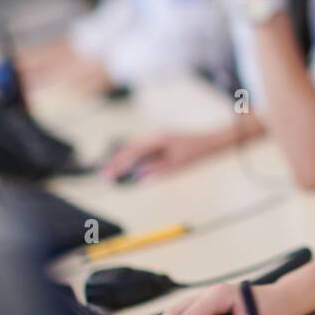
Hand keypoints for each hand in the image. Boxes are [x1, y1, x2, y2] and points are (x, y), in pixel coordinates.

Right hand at [100, 132, 221, 180]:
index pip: (132, 153)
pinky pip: (143, 149)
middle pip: (130, 148)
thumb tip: (139, 177)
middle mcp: (154, 136)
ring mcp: (157, 138)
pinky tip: (130, 166)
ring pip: (135, 148)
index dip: (118, 165)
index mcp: (156, 140)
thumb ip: (156, 170)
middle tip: (104, 174)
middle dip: (116, 161)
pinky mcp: (161, 142)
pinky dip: (134, 158)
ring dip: (124, 159)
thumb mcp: (175, 165)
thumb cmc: (194, 153)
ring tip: (112, 171)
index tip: (107, 175)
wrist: (209, 142)